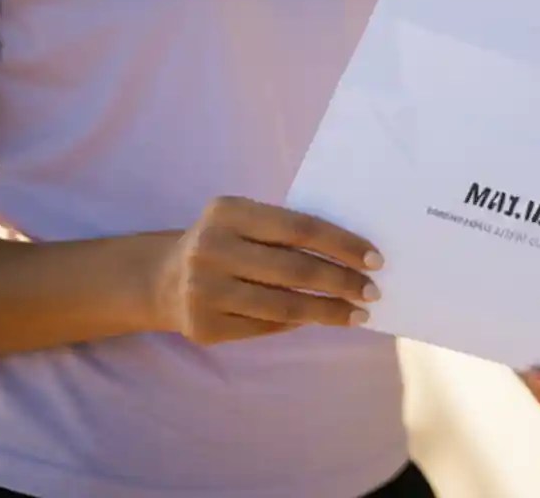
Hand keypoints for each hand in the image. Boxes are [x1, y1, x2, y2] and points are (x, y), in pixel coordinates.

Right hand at [150, 196, 381, 344]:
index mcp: (227, 212)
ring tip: (358, 313)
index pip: (300, 227)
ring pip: (284, 306)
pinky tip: (320, 319)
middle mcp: (210, 248)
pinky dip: (299, 324)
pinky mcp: (204, 327)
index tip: (376, 259)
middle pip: (295, 270)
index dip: (342, 245)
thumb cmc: (227, 243)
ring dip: (329, 311)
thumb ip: (287, 231)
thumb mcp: (246, 222)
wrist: (163, 279)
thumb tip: (355, 256)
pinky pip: (266, 327)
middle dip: (342, 282)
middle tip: (373, 291)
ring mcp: (202, 291)